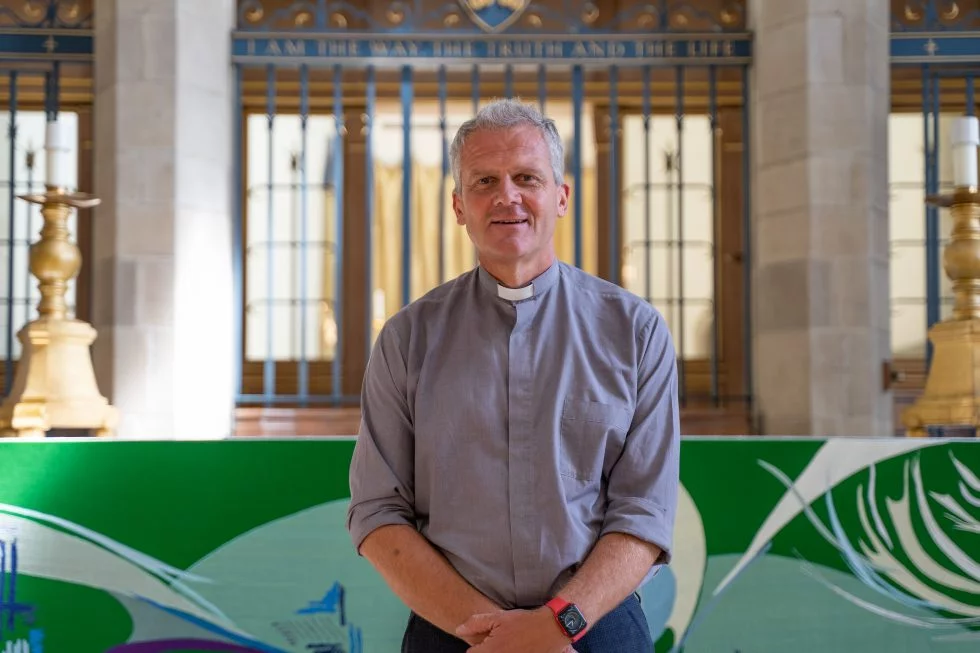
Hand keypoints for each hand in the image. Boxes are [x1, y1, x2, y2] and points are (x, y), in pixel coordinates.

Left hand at [456, 608, 572, 652]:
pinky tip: (516, 648)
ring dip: (498, 652)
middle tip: (499, 642)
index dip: (477, 647)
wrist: (550, 629)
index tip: (485, 641)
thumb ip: (476, 623)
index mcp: (491, 650)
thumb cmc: (524, 622)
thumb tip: (459, 630)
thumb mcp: (499, 617)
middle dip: (487, 650)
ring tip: (509, 645)